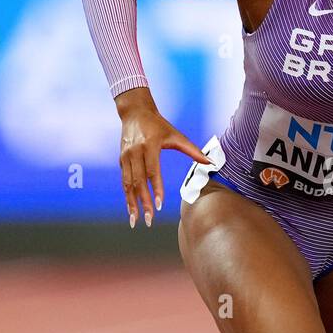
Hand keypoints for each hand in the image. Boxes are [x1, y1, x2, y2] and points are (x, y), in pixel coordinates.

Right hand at [116, 88, 211, 227]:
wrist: (135, 112)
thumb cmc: (159, 125)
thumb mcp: (176, 135)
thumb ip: (193, 150)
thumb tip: (211, 163)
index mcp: (150, 146)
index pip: (153, 172)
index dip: (157, 190)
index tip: (160, 206)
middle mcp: (135, 152)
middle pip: (139, 182)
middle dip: (143, 203)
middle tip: (149, 220)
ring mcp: (126, 156)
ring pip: (128, 184)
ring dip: (131, 203)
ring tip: (135, 220)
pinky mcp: (121, 159)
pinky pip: (124, 181)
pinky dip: (127, 195)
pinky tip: (131, 208)